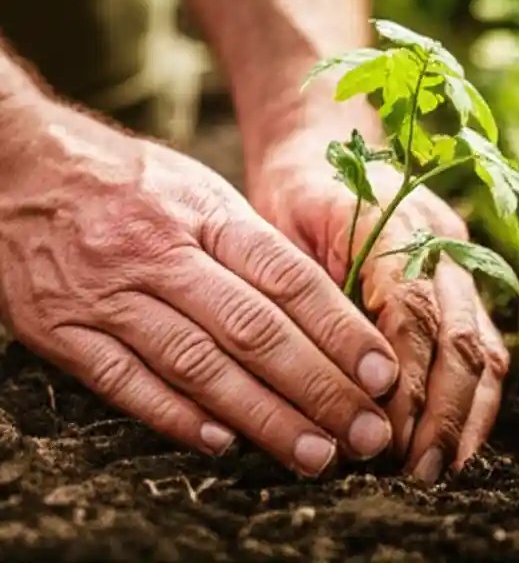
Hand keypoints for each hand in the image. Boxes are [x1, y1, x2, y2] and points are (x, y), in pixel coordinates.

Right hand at [0, 100, 397, 475]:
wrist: (18, 166)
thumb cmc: (133, 183)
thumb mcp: (203, 192)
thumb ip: (258, 249)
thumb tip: (333, 312)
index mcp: (207, 214)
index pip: (289, 279)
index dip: (340, 331)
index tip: (383, 375)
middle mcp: (161, 254)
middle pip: (253, 330)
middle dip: (318, 388)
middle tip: (365, 432)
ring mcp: (108, 295)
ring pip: (198, 365)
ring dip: (263, 416)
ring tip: (314, 452)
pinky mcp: (63, 330)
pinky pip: (125, 382)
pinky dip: (176, 416)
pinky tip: (225, 442)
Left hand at [248, 127, 508, 482]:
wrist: (323, 142)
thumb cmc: (290, 194)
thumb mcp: (279, 232)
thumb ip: (309, 297)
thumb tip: (322, 387)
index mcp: (391, 218)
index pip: (411, 307)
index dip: (404, 376)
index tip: (385, 434)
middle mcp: (441, 241)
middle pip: (458, 336)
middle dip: (440, 412)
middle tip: (414, 470)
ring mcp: (461, 261)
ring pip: (482, 346)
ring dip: (465, 415)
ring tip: (439, 469)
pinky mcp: (467, 282)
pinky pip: (485, 347)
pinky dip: (475, 401)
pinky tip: (456, 444)